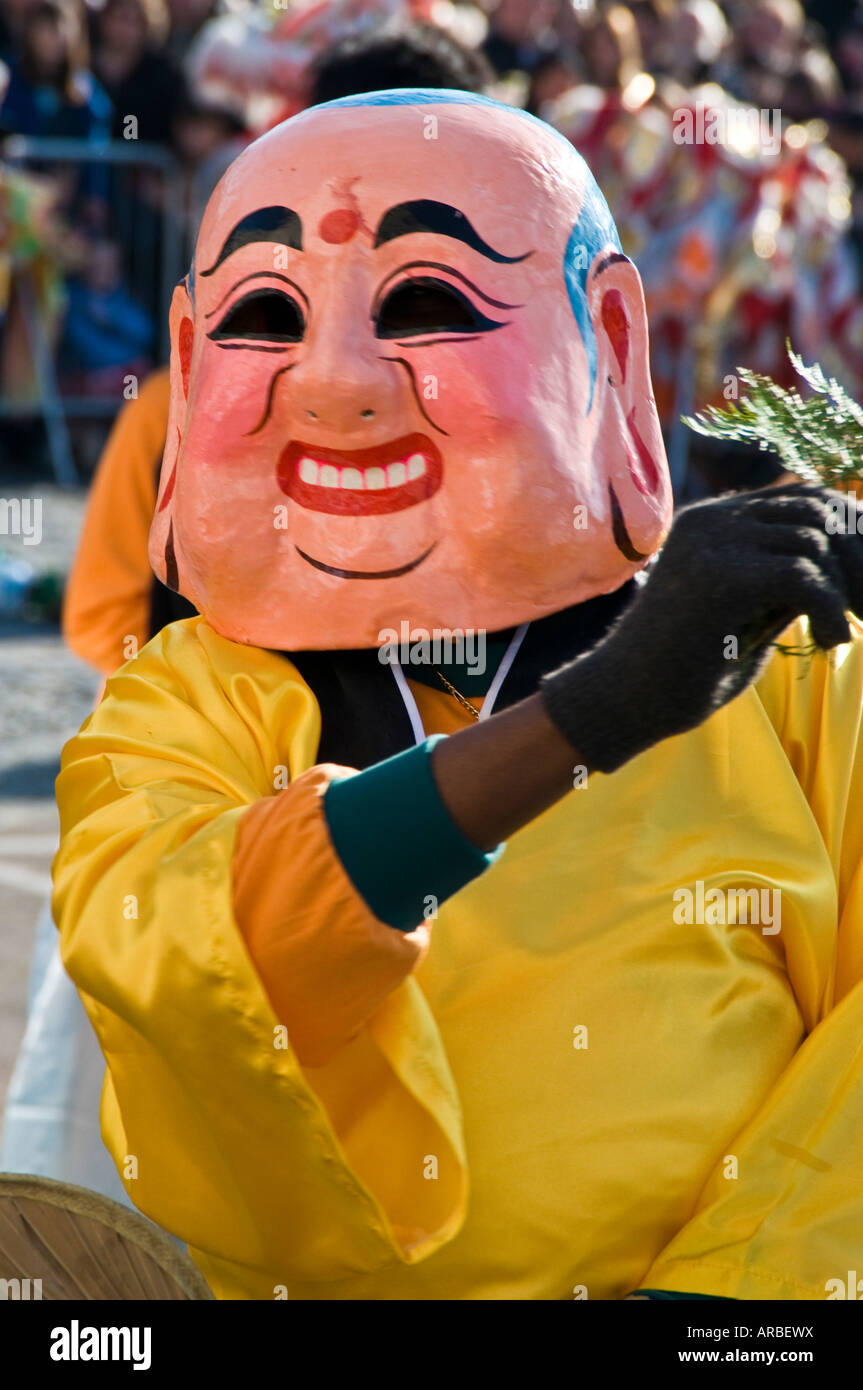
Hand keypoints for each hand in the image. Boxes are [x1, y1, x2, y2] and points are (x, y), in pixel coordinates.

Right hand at [540, 483, 862, 773]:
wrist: (625, 700)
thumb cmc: (683, 670)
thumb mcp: (747, 610)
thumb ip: (784, 578)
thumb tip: (849, 559)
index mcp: (712, 521)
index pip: (803, 497)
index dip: (846, 535)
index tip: (857, 590)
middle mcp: (710, 520)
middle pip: (817, 507)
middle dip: (850, 558)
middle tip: (857, 610)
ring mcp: (711, 543)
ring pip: (813, 540)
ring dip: (839, 589)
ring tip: (833, 633)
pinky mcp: (719, 576)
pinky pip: (803, 575)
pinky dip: (829, 608)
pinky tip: (829, 640)